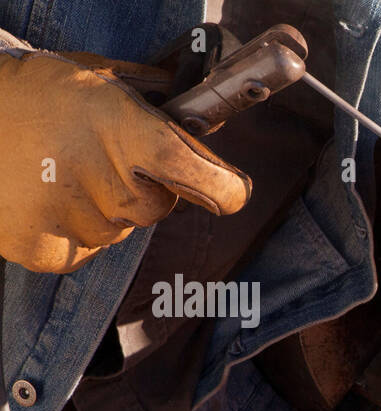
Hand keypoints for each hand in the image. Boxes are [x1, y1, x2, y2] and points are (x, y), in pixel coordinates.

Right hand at [0, 50, 250, 273]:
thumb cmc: (38, 92)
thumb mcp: (100, 78)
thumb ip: (157, 105)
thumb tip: (205, 125)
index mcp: (122, 130)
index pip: (194, 172)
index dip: (222, 188)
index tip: (232, 192)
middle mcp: (104, 181)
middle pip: (157, 206)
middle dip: (143, 187)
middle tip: (98, 157)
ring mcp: (74, 221)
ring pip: (121, 228)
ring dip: (104, 207)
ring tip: (61, 171)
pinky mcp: (47, 251)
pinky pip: (88, 248)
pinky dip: (76, 228)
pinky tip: (47, 195)